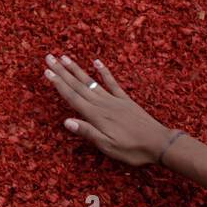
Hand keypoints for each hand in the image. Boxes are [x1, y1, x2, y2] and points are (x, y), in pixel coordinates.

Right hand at [43, 54, 173, 166]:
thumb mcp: (108, 146)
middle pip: (77, 85)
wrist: (159, 143)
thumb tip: (66, 121)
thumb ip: (88, 132)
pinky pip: (112, 83)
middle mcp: (102, 104)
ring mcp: (114, 100)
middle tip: (49, 58)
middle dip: (62, 72)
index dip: (58, 84)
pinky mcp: (125, 100)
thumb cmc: (132, 149)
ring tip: (64, 57)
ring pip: (91, 82)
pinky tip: (96, 62)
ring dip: (76, 69)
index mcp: (95, 115)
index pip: (72, 97)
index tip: (46, 72)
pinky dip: (104, 72)